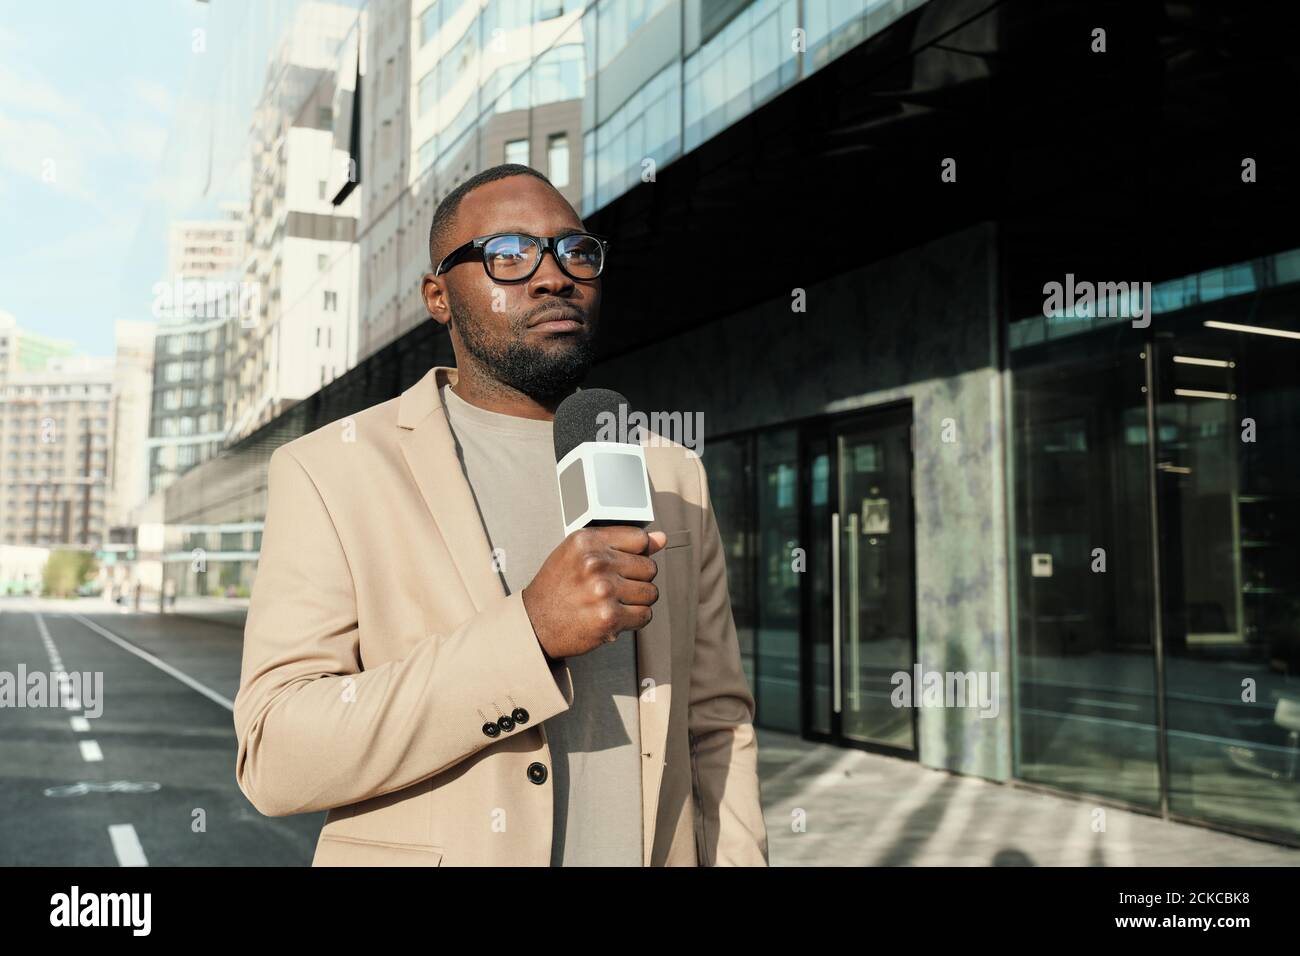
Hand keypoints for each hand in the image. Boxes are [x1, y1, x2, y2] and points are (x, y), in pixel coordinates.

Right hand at [522, 526, 667, 659]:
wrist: (535, 623)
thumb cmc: (558, 586)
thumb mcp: (579, 553)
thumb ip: (620, 543)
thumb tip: (661, 539)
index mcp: (587, 541)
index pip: (640, 538)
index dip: (637, 553)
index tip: (624, 563)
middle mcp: (596, 563)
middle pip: (649, 567)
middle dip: (637, 579)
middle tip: (615, 587)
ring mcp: (604, 591)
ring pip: (651, 592)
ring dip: (638, 600)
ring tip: (615, 601)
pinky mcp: (610, 618)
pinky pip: (645, 615)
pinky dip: (634, 619)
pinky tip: (616, 615)